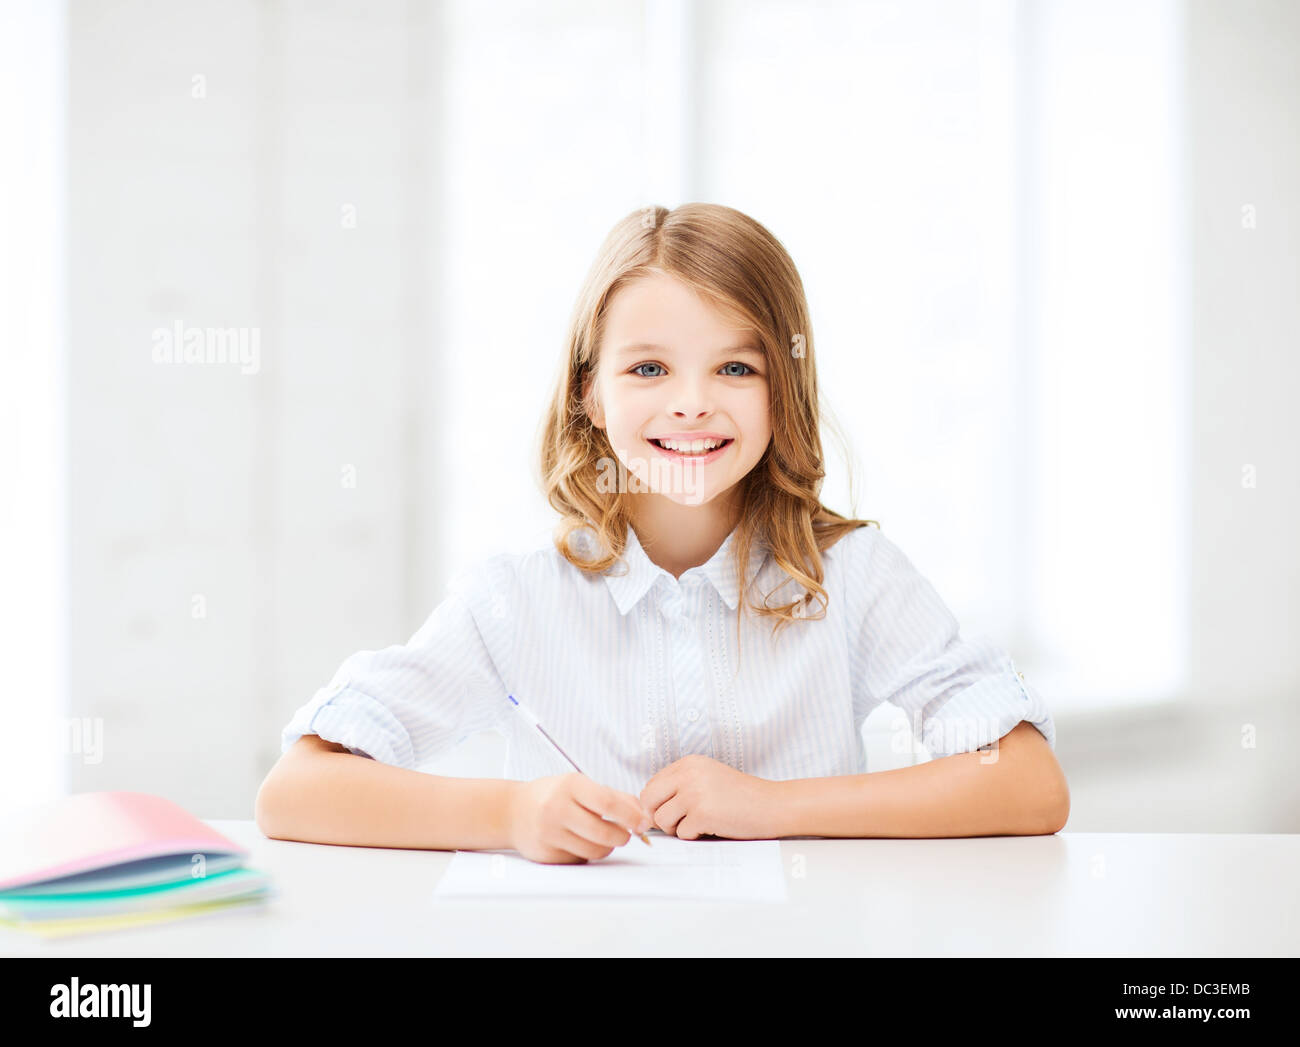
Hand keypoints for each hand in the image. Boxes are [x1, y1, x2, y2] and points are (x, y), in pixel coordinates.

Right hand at [507, 773, 653, 864]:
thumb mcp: (580, 785)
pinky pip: (579, 860)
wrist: (513, 811)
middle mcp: (557, 808)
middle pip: (603, 832)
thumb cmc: (554, 795)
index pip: (608, 803)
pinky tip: (578, 842)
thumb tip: (644, 816)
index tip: (644, 824)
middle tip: (625, 834)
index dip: (631, 816)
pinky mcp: (545, 854)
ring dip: (606, 847)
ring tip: (601, 837)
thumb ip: (615, 797)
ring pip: (594, 851)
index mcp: (570, 785)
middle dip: (622, 837)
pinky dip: (586, 853)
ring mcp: (549, 833)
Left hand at [639, 754, 776, 839]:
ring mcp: (694, 792)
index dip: (656, 805)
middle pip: (648, 801)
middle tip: (678, 824)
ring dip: (678, 829)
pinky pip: (682, 834)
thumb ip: (680, 787)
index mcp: (688, 763)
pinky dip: (695, 836)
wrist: (773, 804)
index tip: (668, 814)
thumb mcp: (707, 779)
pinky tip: (713, 827)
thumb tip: (646, 810)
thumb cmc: (741, 797)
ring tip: (700, 824)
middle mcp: (688, 773)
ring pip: (662, 820)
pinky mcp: (702, 813)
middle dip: (658, 817)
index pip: (651, 785)